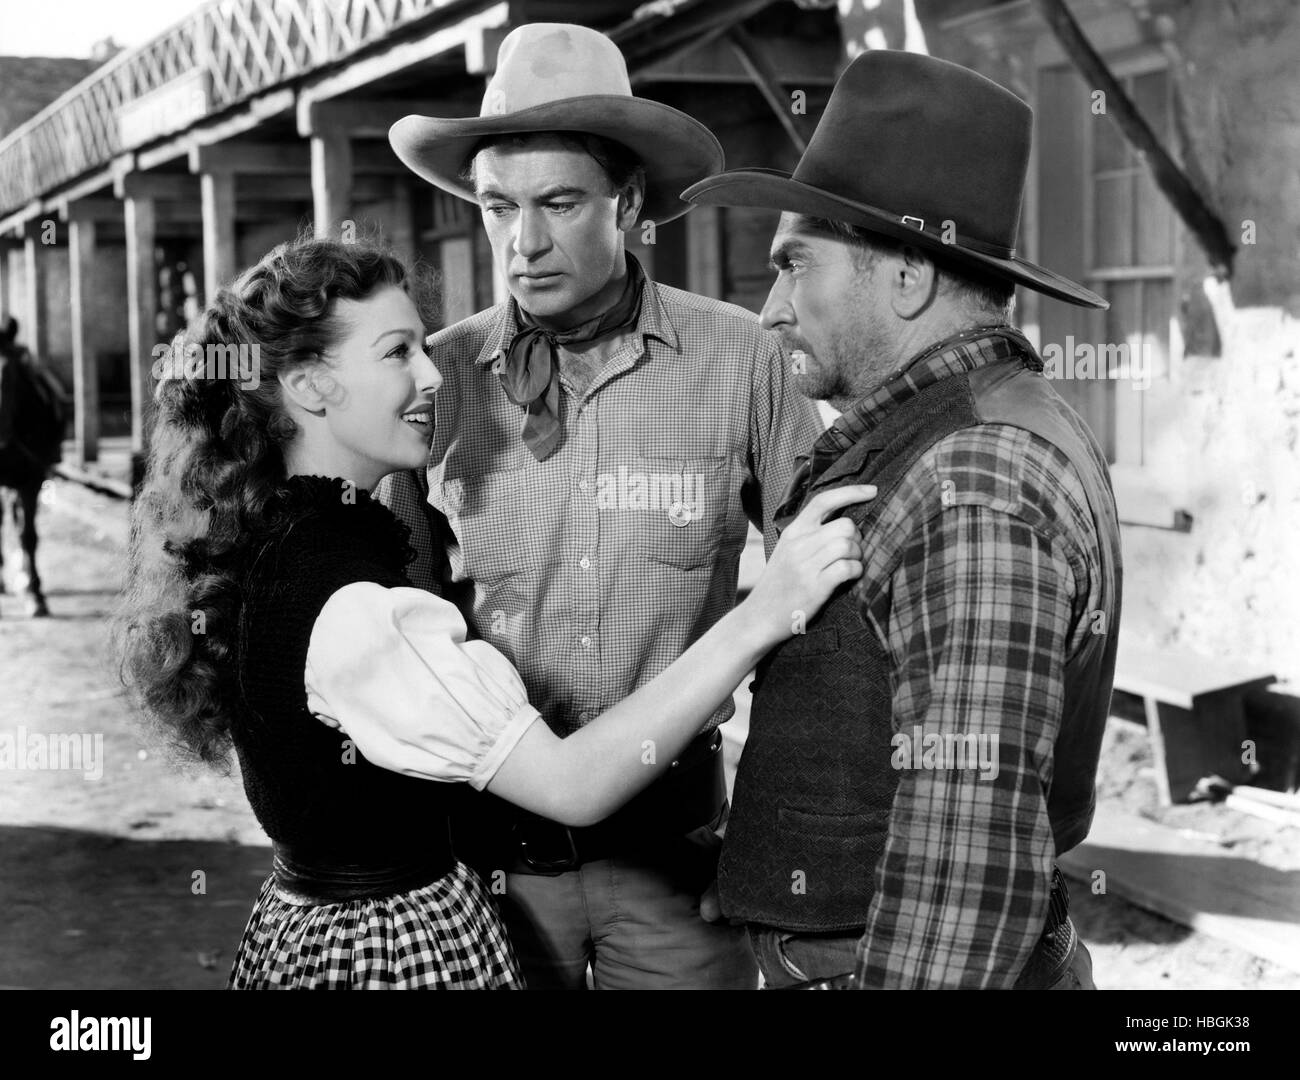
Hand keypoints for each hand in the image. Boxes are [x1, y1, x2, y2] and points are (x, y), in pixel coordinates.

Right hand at [743, 485, 874, 648]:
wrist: (759, 616)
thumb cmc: (779, 584)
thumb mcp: (787, 551)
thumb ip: (809, 535)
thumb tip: (846, 524)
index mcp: (792, 531)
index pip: (823, 501)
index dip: (851, 492)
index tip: (872, 490)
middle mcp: (798, 544)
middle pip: (845, 525)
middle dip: (857, 538)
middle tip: (852, 552)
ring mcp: (806, 565)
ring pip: (848, 545)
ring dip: (858, 556)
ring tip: (850, 566)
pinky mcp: (815, 586)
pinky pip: (848, 568)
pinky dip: (856, 571)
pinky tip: (850, 577)